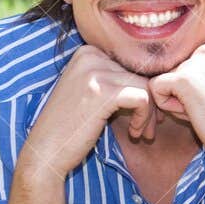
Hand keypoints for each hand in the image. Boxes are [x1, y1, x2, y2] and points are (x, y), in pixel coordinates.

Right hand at [21, 46, 156, 181]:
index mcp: (87, 52)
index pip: (132, 65)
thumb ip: (115, 78)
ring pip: (146, 87)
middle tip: (146, 128)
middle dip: (150, 104)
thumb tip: (158, 77)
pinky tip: (134, 133)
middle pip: (141, 75)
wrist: (46, 151)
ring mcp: (94, 73)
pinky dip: (144, 118)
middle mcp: (90, 56)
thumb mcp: (91, 92)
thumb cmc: (71, 126)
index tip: (142, 113)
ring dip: (149, 113)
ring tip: (141, 132)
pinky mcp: (103, 93)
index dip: (143, 90)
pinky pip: (143, 98)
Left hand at [148, 39, 204, 163]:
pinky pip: (156, 88)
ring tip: (204, 109)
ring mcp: (196, 63)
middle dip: (184, 92)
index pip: (184, 60)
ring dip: (178, 100)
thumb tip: (164, 59)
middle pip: (173, 69)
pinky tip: (191, 112)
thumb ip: (199, 67)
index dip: (193, 84)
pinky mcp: (183, 79)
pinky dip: (167, 106)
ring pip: (164, 79)